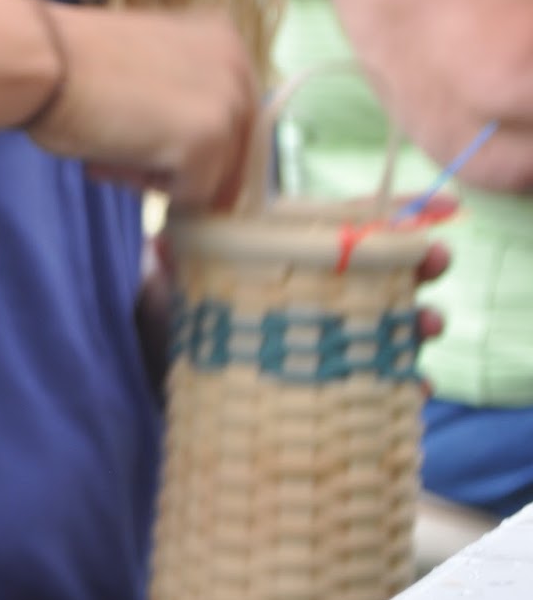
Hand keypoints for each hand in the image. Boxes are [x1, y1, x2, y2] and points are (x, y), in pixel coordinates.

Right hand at [27, 6, 258, 212]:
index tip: (143, 143)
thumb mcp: (144, 69)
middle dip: (179, 168)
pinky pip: (191, 196)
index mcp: (222, 40)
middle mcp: (238, 67)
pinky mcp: (208, 140)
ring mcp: (228, 104)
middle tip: (121, 151)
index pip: (230, 118)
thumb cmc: (70, 67)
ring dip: (160, 179)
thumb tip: (184, 154)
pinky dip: (149, 191)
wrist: (44, 62)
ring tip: (111, 149)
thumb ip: (176, 97)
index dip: (186, 145)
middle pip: (231, 154)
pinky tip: (112, 157)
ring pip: (211, 179)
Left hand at [135, 239, 452, 394]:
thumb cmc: (183, 319)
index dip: (399, 222)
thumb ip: (176, 263)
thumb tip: (161, 241)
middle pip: (387, 276)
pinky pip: (377, 387)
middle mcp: (323, 299)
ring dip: (417, 324)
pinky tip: (416, 387)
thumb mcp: (178, 288)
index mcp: (297, 263)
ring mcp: (330, 342)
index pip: (356, 233)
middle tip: (435, 264)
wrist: (165, 375)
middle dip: (420, 268)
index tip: (438, 212)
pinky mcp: (329, 386)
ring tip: (425, 325)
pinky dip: (402, 387)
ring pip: (390, 327)